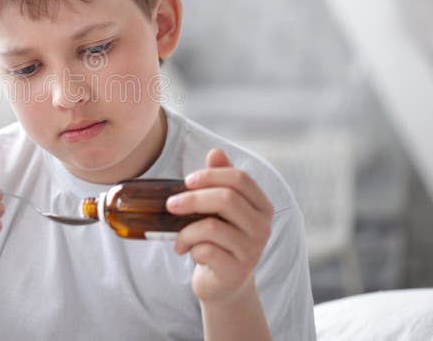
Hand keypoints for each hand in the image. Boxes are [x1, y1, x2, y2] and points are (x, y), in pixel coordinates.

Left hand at [167, 148, 273, 302]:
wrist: (223, 282)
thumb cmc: (220, 239)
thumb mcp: (220, 209)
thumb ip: (220, 180)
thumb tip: (216, 151)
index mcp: (261, 206)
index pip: (240, 179)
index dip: (210, 175)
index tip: (187, 181)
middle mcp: (263, 227)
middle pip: (226, 199)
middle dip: (192, 198)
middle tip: (170, 205)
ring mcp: (253, 251)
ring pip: (211, 227)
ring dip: (185, 230)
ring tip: (178, 236)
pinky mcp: (237, 271)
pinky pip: (205, 250)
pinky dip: (189, 248)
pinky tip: (187, 251)